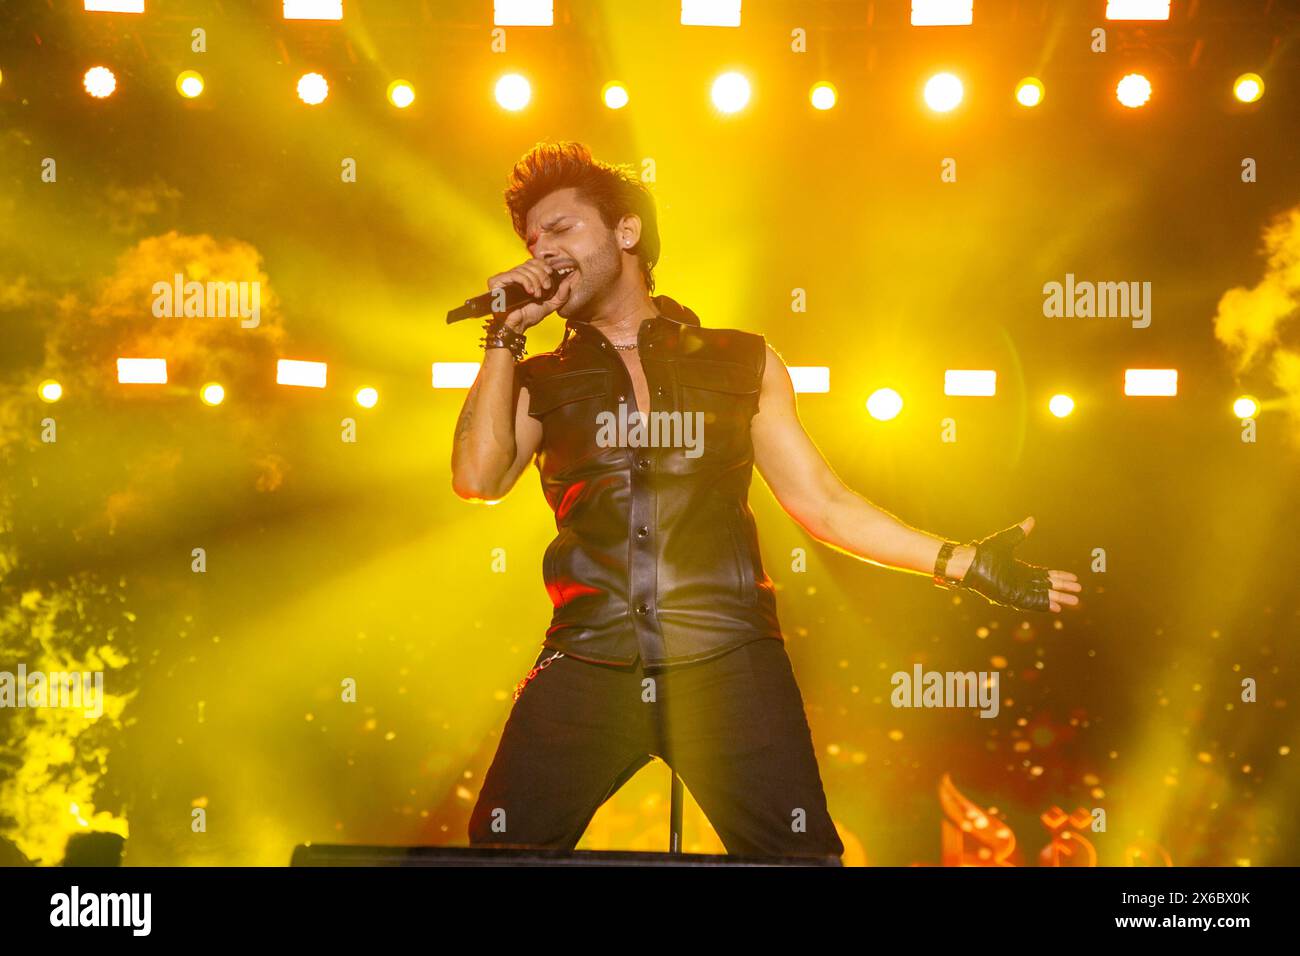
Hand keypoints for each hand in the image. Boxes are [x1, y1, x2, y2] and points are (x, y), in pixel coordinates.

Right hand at [485, 257, 578, 333]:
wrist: (517, 326)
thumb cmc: (528, 316)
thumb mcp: (550, 304)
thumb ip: (561, 294)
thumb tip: (568, 281)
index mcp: (523, 278)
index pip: (532, 262)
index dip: (542, 265)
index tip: (550, 273)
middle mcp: (513, 276)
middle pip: (529, 264)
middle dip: (541, 275)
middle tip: (545, 287)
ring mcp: (504, 278)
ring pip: (523, 269)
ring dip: (535, 281)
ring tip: (536, 294)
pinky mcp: (497, 281)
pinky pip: (515, 274)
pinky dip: (526, 281)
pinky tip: (529, 291)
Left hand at [959, 516, 1081, 612]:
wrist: (970, 562)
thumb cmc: (984, 552)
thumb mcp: (1007, 540)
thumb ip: (1020, 533)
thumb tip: (1031, 520)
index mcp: (1021, 571)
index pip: (1046, 576)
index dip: (1060, 577)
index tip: (1074, 578)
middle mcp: (1021, 582)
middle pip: (1048, 587)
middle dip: (1064, 589)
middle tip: (1079, 592)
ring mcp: (1017, 590)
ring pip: (1043, 596)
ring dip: (1059, 599)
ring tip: (1075, 602)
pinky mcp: (1011, 597)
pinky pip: (1031, 602)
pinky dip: (1044, 604)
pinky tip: (1058, 607)